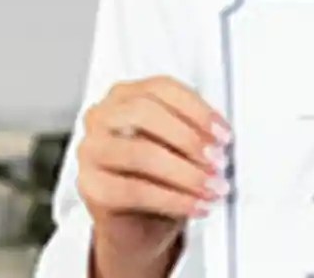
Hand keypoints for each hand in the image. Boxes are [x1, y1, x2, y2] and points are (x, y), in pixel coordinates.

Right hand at [77, 76, 232, 276]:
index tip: (223, 133)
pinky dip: (174, 200)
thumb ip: (194, 132)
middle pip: (144, 114)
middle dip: (188, 138)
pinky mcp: (90, 186)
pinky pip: (135, 191)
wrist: (137, 224)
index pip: (161, 88)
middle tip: (218, 160)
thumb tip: (219, 138)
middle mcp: (101, 116)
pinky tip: (196, 205)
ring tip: (211, 187)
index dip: (197, 109)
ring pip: (140, 154)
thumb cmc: (160, 176)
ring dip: (185, 173)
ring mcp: (91, 150)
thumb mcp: (179, 146)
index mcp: (125, 95)